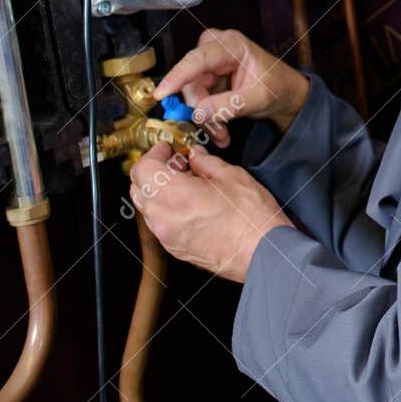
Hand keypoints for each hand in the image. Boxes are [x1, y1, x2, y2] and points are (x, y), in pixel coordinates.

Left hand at [128, 141, 291, 281]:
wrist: (262, 252)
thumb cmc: (251, 218)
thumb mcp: (231, 176)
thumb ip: (206, 162)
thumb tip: (195, 156)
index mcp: (174, 195)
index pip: (143, 168)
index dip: (154, 153)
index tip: (167, 148)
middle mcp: (164, 218)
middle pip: (137, 188)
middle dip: (152, 171)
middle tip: (177, 163)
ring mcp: (167, 236)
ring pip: (146, 207)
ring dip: (158, 191)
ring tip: (185, 184)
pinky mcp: (175, 248)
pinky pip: (159, 223)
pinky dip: (166, 209)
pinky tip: (189, 203)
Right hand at [155, 28, 309, 146]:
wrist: (285, 91)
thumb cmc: (277, 86)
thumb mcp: (258, 98)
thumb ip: (229, 105)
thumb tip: (198, 113)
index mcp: (231, 44)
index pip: (197, 60)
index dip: (177, 77)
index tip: (161, 94)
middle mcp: (215, 49)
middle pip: (191, 81)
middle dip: (202, 111)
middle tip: (218, 132)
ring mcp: (208, 63)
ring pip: (191, 95)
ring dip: (206, 119)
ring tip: (223, 134)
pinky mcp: (205, 77)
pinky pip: (196, 101)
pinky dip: (207, 117)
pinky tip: (221, 129)